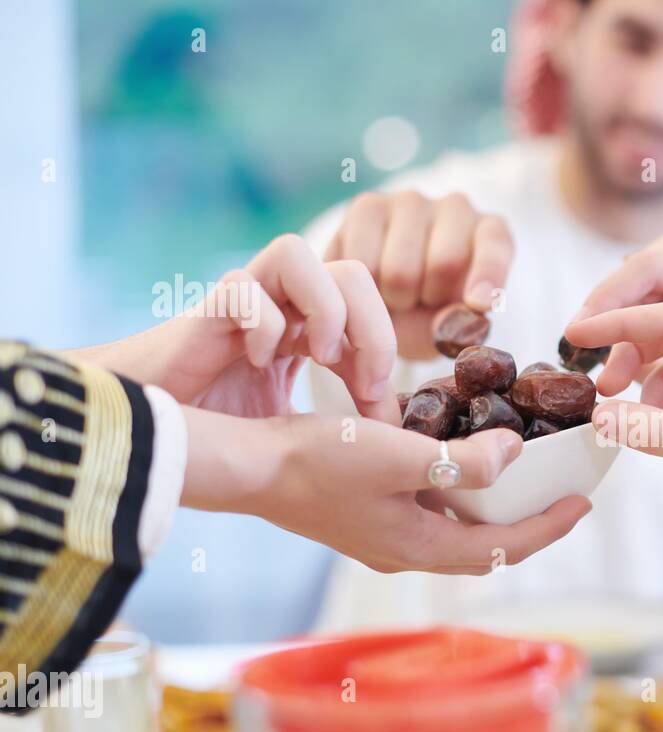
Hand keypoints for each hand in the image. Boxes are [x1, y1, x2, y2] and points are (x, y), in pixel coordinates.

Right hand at [70, 234, 400, 423]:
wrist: (150, 428)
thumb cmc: (221, 426)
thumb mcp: (298, 427)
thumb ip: (343, 423)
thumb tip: (397, 431)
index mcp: (307, 324)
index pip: (370, 306)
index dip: (386, 349)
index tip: (380, 404)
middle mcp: (279, 303)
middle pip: (351, 271)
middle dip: (373, 326)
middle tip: (365, 381)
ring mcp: (243, 301)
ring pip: (298, 253)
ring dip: (324, 308)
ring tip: (318, 358)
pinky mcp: (203, 312)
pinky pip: (242, 287)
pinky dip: (262, 324)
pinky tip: (258, 363)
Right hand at [180, 408, 590, 573]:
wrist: (247, 468)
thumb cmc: (315, 462)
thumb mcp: (396, 455)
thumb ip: (460, 462)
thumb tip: (515, 456)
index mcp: (419, 547)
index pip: (503, 549)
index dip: (549, 527)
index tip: (583, 502)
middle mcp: (406, 551)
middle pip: (487, 544)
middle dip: (529, 520)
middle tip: (562, 488)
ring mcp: (386, 535)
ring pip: (459, 527)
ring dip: (494, 504)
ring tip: (525, 471)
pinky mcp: (368, 515)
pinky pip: (431, 509)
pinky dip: (458, 489)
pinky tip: (462, 454)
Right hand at [324, 190, 513, 358]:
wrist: (380, 302)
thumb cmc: (430, 314)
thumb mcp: (454, 331)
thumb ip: (458, 327)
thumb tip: (447, 325)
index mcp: (491, 233)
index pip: (496, 246)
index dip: (489, 274)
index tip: (479, 304)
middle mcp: (457, 207)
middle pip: (445, 263)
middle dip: (430, 298)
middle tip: (423, 301)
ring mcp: (412, 201)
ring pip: (400, 269)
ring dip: (395, 297)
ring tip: (398, 293)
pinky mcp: (368, 205)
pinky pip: (363, 262)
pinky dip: (365, 287)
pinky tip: (372, 282)